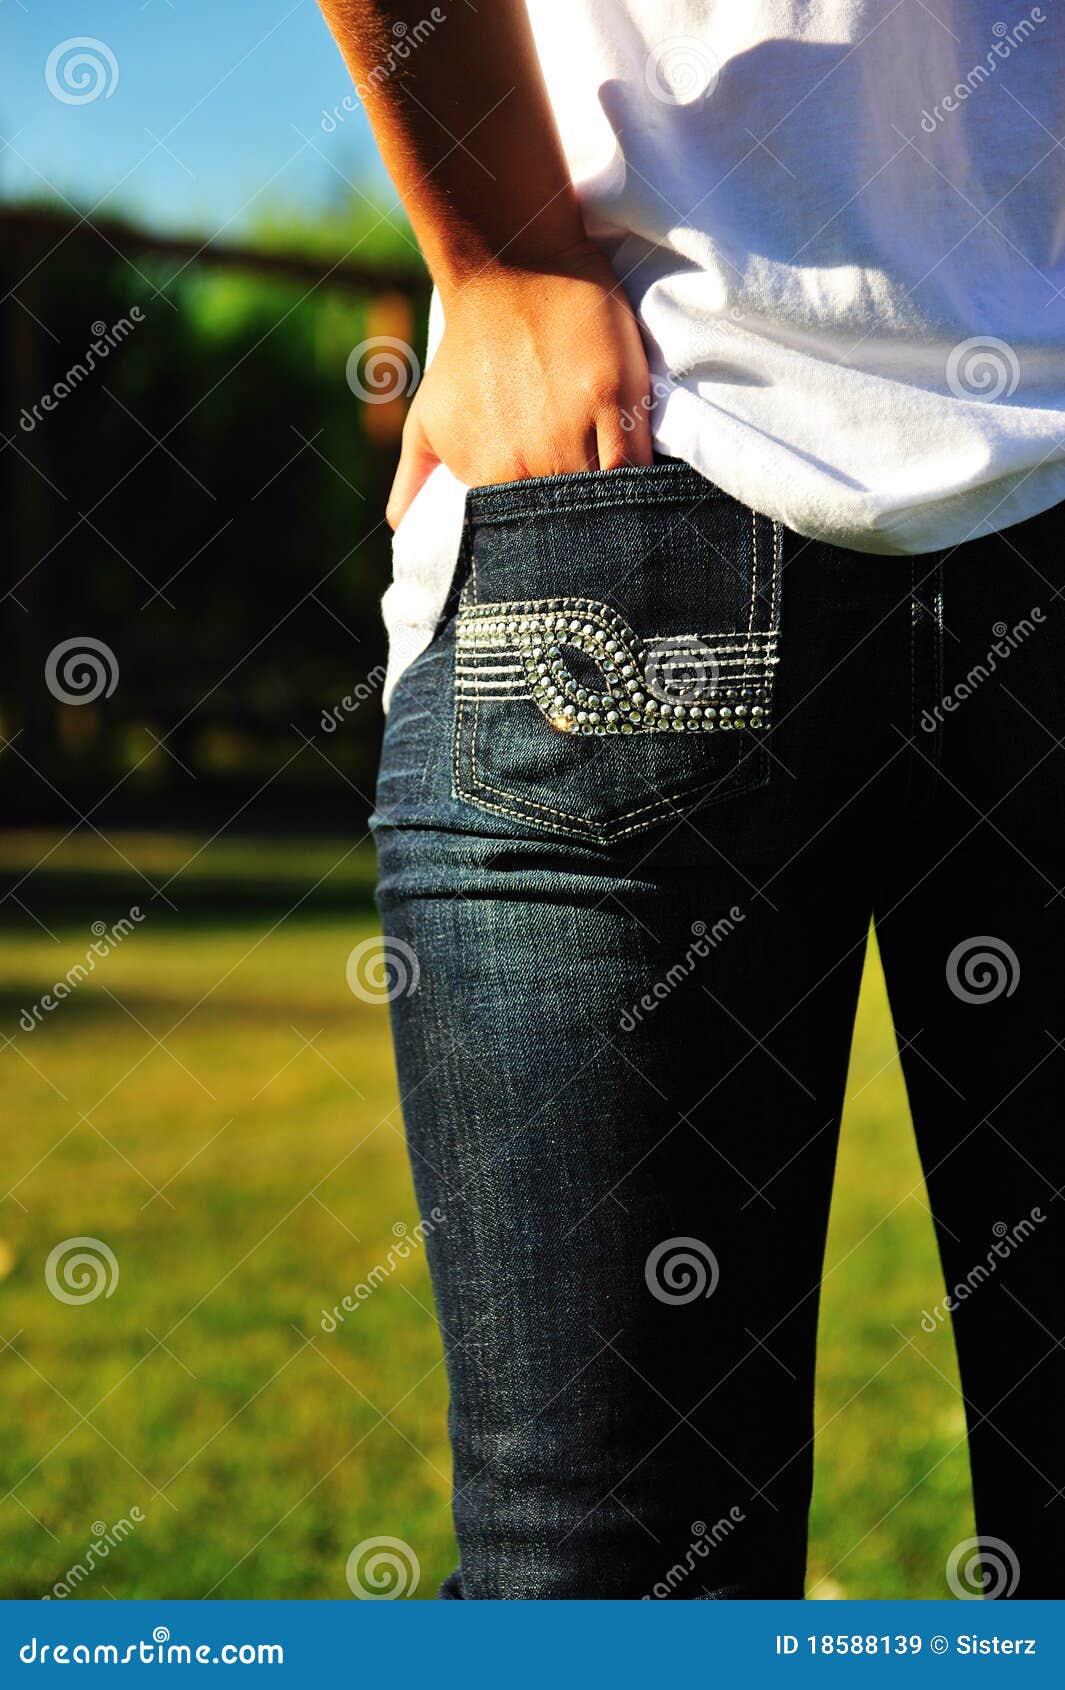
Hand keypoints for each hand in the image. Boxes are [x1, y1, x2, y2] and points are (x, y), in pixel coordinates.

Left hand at [386, 242, 652, 528]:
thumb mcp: (425, 420)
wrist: (509, 271)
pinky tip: (647, 494)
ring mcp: (572, 432)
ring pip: (605, 505)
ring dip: (616, 521)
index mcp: (485, 478)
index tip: (557, 561)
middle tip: (596, 553)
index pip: (524, 544)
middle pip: (567, 532)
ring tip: (625, 529)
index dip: (544, 556)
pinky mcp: (614, 399)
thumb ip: (413, 479)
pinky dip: (643, 486)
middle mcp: (525, 464)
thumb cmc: (468, 351)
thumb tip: (400, 530)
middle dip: (581, 547)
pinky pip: (636, 466)